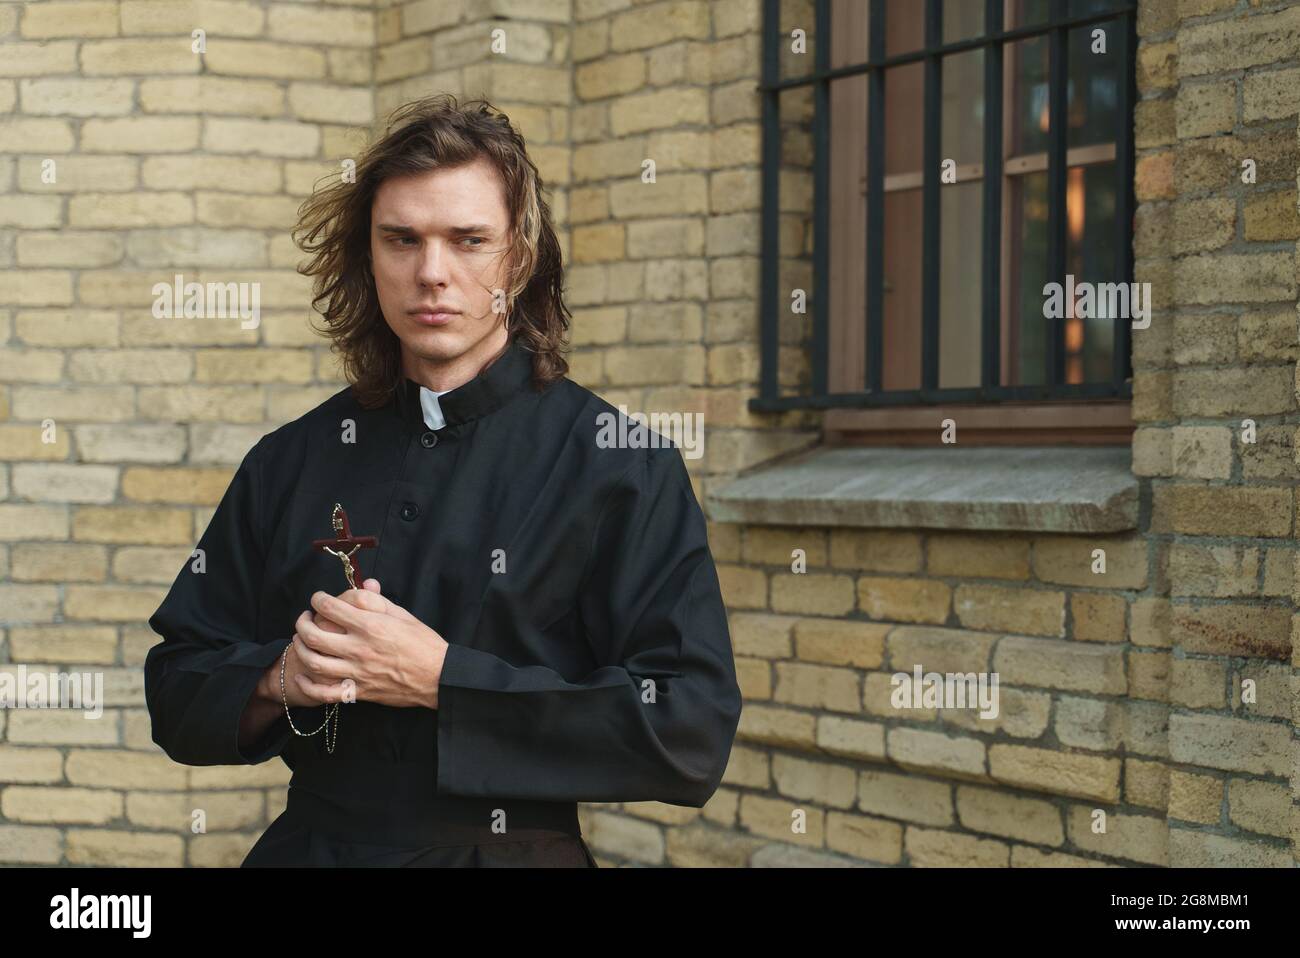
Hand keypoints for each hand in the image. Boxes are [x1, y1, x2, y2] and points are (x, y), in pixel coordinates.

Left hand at [291, 578, 449, 709]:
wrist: (438, 676)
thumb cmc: (424, 643)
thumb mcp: (403, 615)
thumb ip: (378, 600)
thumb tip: (365, 583)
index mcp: (370, 625)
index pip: (330, 607)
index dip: (318, 599)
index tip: (318, 598)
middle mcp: (359, 648)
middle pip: (313, 635)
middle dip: (302, 622)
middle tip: (305, 618)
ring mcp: (357, 672)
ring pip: (314, 662)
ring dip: (300, 649)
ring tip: (302, 640)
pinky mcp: (358, 691)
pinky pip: (324, 692)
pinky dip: (308, 685)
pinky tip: (303, 676)